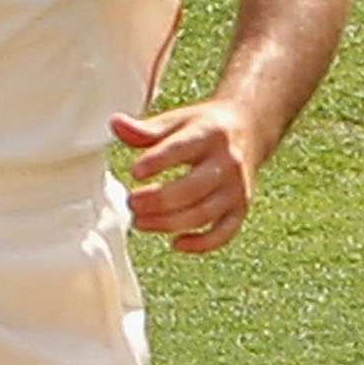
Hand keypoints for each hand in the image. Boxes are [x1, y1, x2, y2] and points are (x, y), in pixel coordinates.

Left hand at [111, 101, 262, 254]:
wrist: (249, 130)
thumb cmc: (204, 128)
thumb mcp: (177, 120)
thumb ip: (146, 128)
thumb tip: (115, 124)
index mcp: (209, 135)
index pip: (182, 149)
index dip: (158, 161)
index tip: (135, 172)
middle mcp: (227, 163)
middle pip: (193, 188)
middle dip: (158, 200)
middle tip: (131, 202)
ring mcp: (236, 189)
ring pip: (204, 214)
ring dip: (169, 223)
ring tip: (140, 221)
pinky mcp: (240, 209)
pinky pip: (224, 233)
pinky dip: (201, 244)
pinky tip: (175, 243)